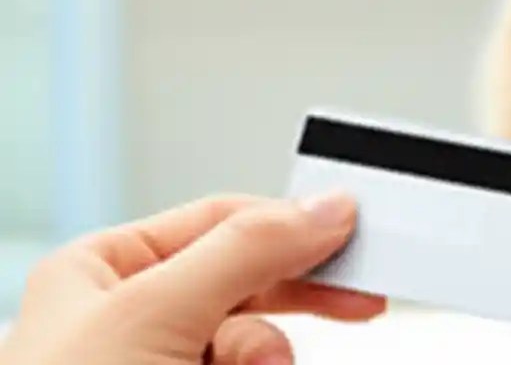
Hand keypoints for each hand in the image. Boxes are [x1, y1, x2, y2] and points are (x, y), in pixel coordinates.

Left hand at [1, 193, 386, 364]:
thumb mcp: (153, 314)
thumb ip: (244, 250)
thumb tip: (324, 210)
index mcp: (101, 273)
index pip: (219, 220)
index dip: (287, 223)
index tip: (352, 233)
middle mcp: (132, 320)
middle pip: (250, 280)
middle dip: (291, 301)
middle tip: (359, 299)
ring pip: (258, 342)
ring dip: (268, 359)